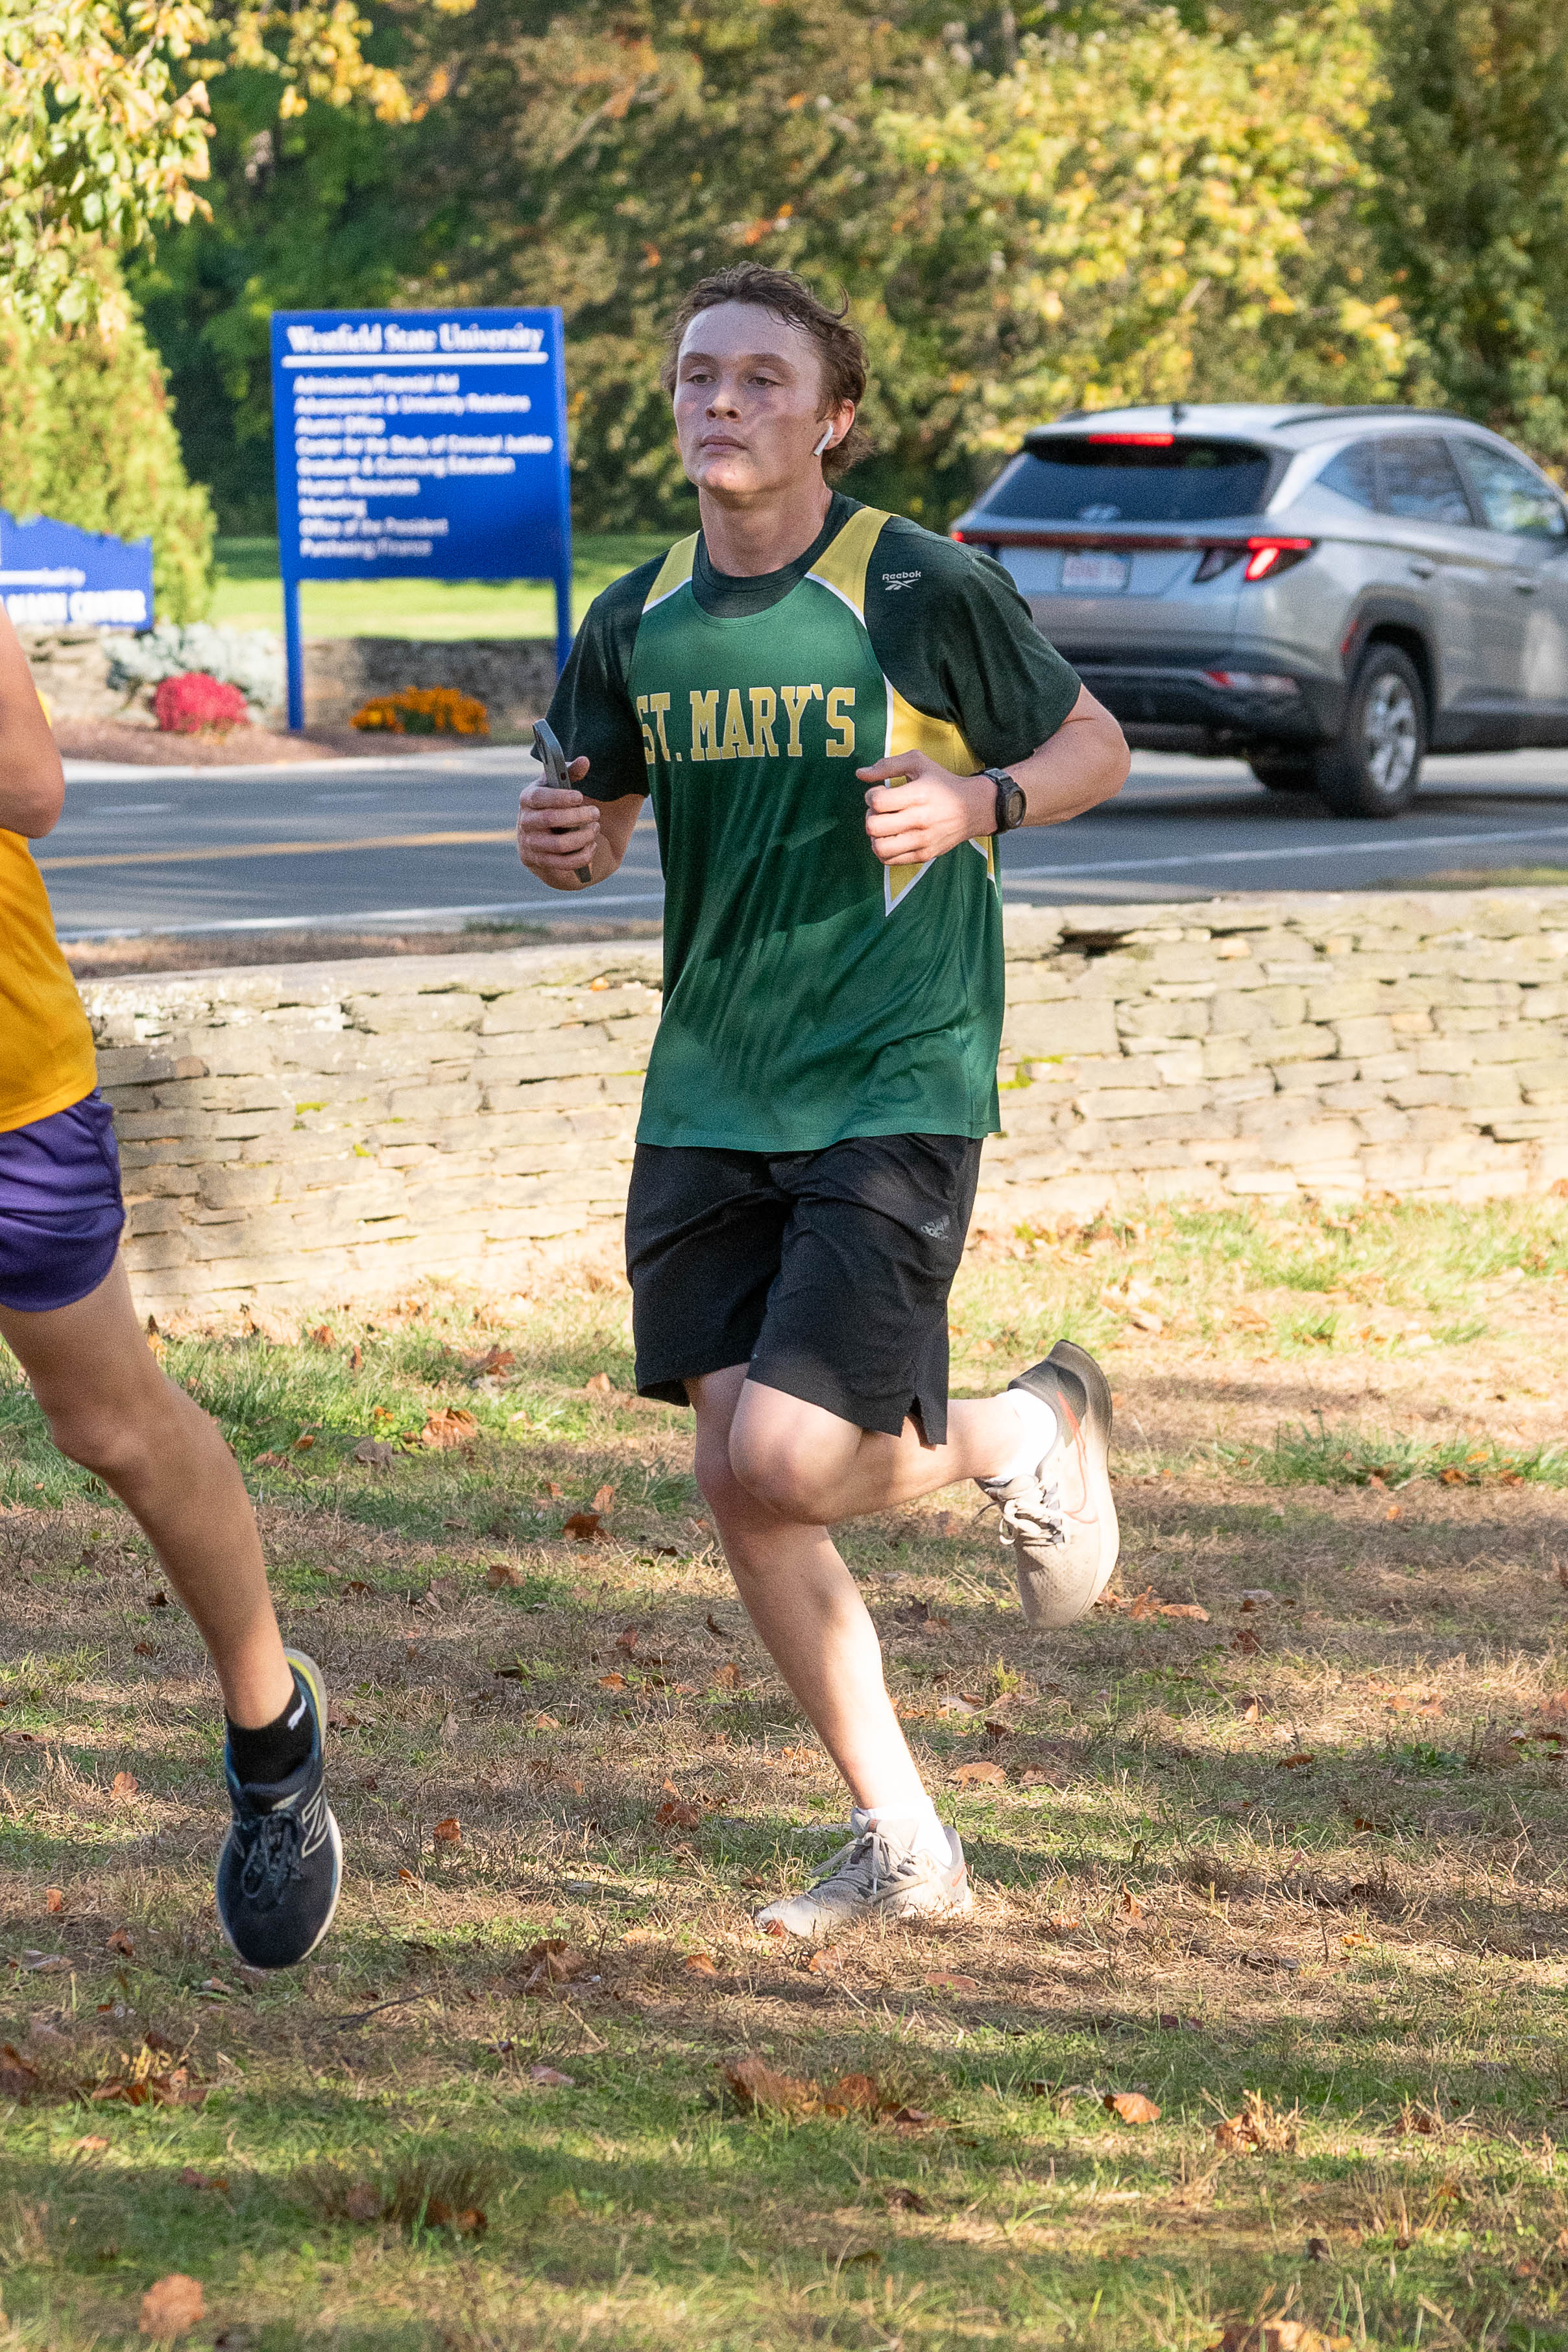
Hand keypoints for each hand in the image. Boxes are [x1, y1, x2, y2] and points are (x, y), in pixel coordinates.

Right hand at [517, 754, 598, 887]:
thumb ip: (570, 773)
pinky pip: (564, 863)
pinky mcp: (539, 862)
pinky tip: (592, 846)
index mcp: (527, 799)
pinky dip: (582, 855)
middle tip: (596, 812)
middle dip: (578, 816)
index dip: (560, 797)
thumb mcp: (560, 787)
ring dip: (583, 837)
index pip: (538, 797)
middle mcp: (525, 822)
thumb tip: (584, 761)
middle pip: (550, 819)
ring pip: (559, 844)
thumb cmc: (554, 806)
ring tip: (595, 829)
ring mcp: (531, 844)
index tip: (579, 797)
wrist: (544, 837)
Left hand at [857, 751, 993, 867]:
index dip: (871, 796)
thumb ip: (887, 765)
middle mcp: (920, 820)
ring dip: (875, 836)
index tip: (880, 792)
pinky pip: (890, 860)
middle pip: (874, 826)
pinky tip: (891, 837)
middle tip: (880, 811)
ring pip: (879, 848)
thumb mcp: (918, 763)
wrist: (973, 808)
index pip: (877, 802)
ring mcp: (922, 841)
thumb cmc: (942, 783)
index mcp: (918, 795)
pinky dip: (883, 850)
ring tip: (884, 826)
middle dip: (870, 816)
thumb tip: (860, 774)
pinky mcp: (924, 855)